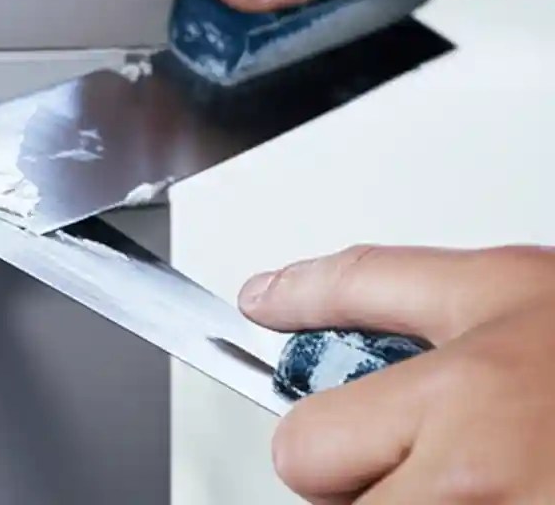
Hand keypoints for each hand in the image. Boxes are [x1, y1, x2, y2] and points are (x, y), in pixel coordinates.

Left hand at [238, 244, 554, 503]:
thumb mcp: (492, 287)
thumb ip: (361, 285)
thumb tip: (262, 297)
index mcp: (452, 395)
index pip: (299, 449)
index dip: (319, 436)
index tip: (350, 426)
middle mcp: (473, 480)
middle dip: (367, 482)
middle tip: (431, 450)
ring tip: (478, 474)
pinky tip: (506, 492)